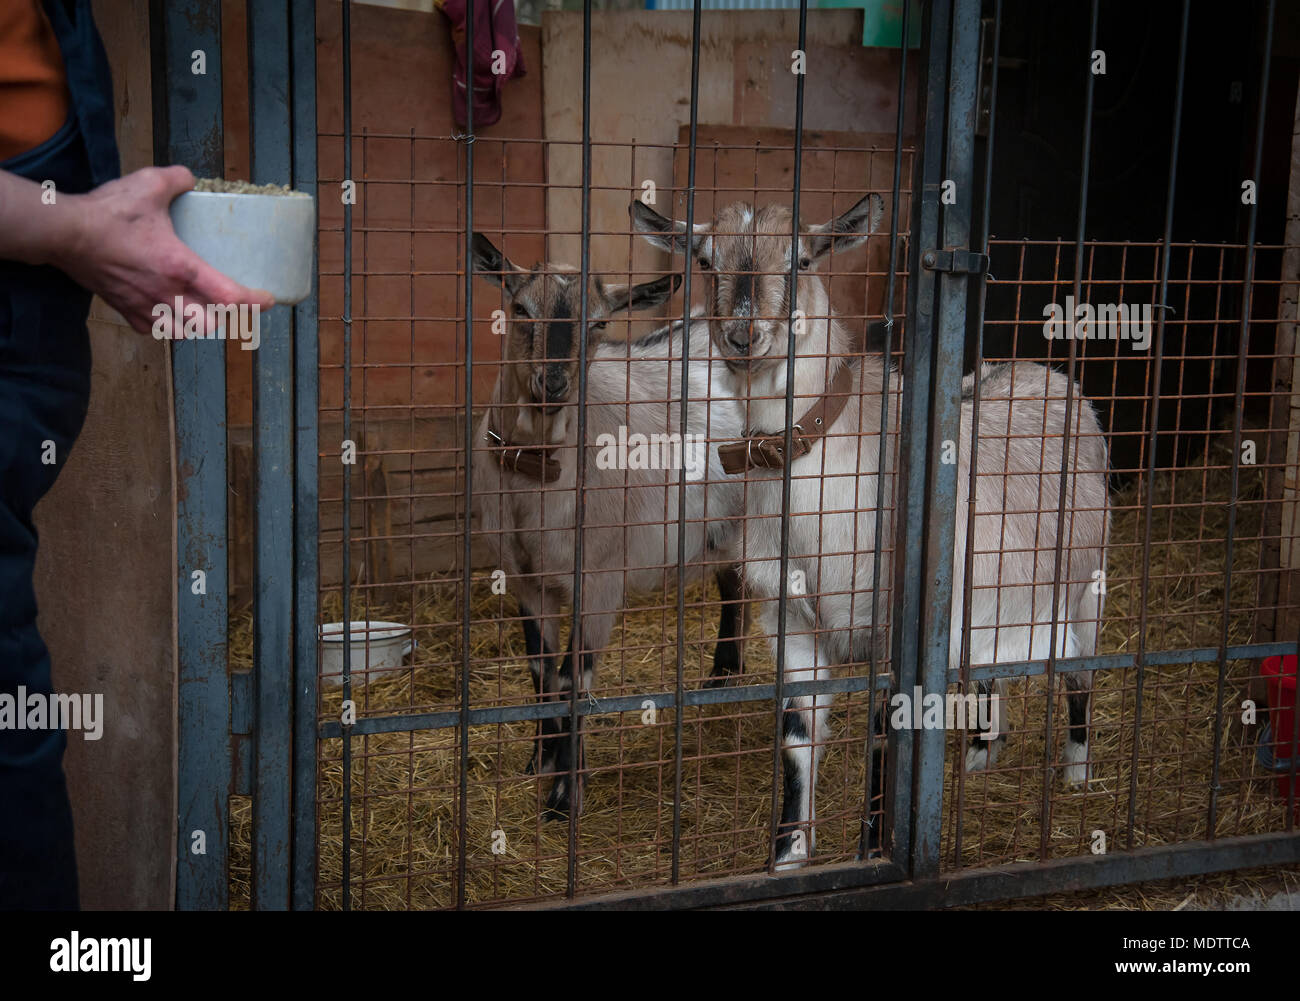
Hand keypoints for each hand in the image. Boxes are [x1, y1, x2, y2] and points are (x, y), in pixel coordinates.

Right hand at [48, 166, 273, 334]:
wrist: (64, 234)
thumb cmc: (107, 212)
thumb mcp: (149, 185)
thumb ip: (177, 179)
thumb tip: (191, 178)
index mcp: (180, 267)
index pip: (230, 297)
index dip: (255, 302)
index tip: (268, 299)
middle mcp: (167, 294)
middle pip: (210, 325)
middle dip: (226, 319)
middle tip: (233, 305)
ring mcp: (145, 306)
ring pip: (183, 332)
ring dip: (197, 325)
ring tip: (204, 312)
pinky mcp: (125, 310)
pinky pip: (153, 330)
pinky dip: (166, 326)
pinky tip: (168, 314)